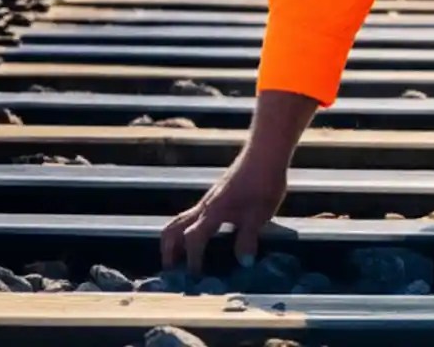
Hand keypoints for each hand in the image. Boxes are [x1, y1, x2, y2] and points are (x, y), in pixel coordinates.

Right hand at [159, 90, 317, 273]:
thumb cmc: (263, 183)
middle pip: (173, 228)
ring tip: (178, 258)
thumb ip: (248, 239)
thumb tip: (243, 263)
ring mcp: (208, 200)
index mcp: (213, 213)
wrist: (265, 155)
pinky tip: (201, 237)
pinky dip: (186, 230)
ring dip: (174, 240)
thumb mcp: (259, 215)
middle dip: (168, 250)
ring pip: (179, 220)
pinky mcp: (215, 196)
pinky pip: (191, 215)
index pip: (193, 240)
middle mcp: (204, 207)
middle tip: (170, 270)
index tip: (196, 277)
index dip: (192, 260)